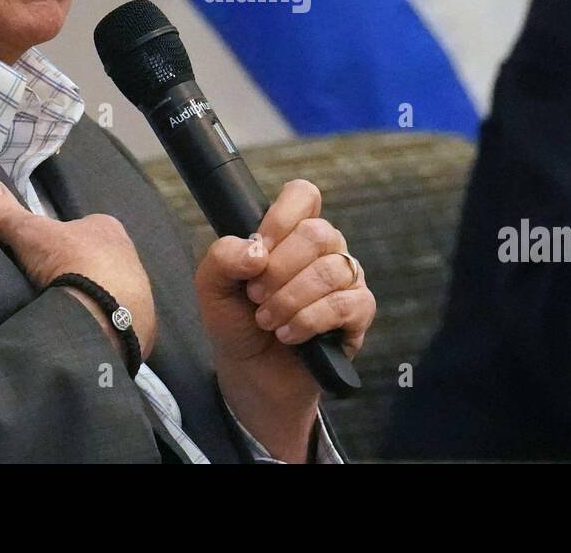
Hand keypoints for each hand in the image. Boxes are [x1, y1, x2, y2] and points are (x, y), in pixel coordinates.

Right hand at [0, 177, 156, 362]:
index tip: (43, 259)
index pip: (82, 231)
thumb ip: (9, 213)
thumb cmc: (70, 262)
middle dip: (79, 273)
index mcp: (107, 228)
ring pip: (109, 291)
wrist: (103, 313)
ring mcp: (139, 289)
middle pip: (97, 262)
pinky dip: (101, 325)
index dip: (62, 244)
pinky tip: (83, 331)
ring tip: (66, 313)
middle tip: (52, 289)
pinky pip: (117, 320)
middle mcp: (128, 255)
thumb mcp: (31, 234)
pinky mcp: (140, 322)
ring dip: (92, 301)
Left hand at [195, 179, 374, 460]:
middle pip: (317, 232)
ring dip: (290, 299)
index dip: (280, 219)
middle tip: (255, 296)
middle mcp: (324, 249)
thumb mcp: (212, 286)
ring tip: (268, 321)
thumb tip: (257, 251)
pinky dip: (310, 320)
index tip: (258, 251)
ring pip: (331, 269)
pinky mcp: (359, 312)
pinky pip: (346, 304)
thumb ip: (223, 257)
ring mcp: (346, 278)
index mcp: (291, 233)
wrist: (251, 374)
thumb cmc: (237, 322)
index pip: (302, 196)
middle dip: (278, 270)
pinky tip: (289, 335)